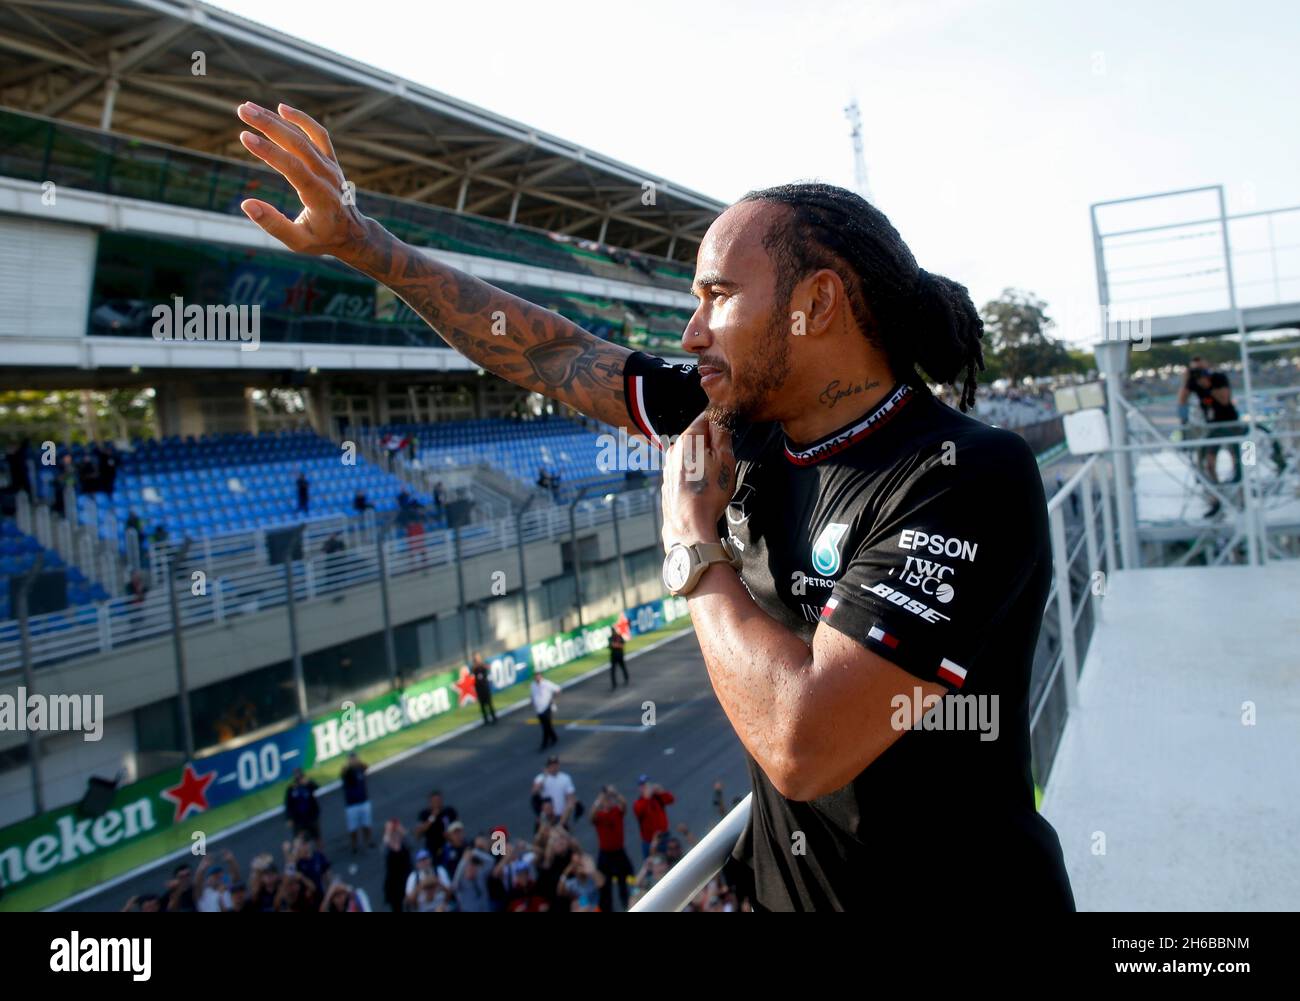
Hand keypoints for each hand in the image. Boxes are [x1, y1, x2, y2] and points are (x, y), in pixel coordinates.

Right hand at [235, 102, 367, 259]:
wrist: (353, 233)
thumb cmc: (322, 239)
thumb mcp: (298, 242)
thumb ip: (273, 224)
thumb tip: (246, 204)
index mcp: (319, 197)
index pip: (293, 167)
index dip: (269, 151)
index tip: (245, 136)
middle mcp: (327, 176)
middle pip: (298, 144)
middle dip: (269, 125)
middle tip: (242, 111)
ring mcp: (331, 166)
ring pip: (305, 135)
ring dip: (277, 119)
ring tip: (249, 108)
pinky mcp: (331, 160)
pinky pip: (318, 134)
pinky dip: (302, 120)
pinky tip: (281, 108)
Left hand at [661, 413, 733, 551]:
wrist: (689, 525)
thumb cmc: (709, 493)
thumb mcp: (725, 460)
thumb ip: (722, 435)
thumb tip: (720, 420)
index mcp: (687, 440)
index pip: (705, 419)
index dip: (719, 424)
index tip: (728, 434)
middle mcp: (673, 450)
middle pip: (697, 438)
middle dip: (711, 446)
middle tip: (723, 463)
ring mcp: (668, 466)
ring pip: (691, 455)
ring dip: (703, 461)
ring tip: (713, 480)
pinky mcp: (668, 482)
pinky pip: (685, 470)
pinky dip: (694, 474)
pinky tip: (702, 488)